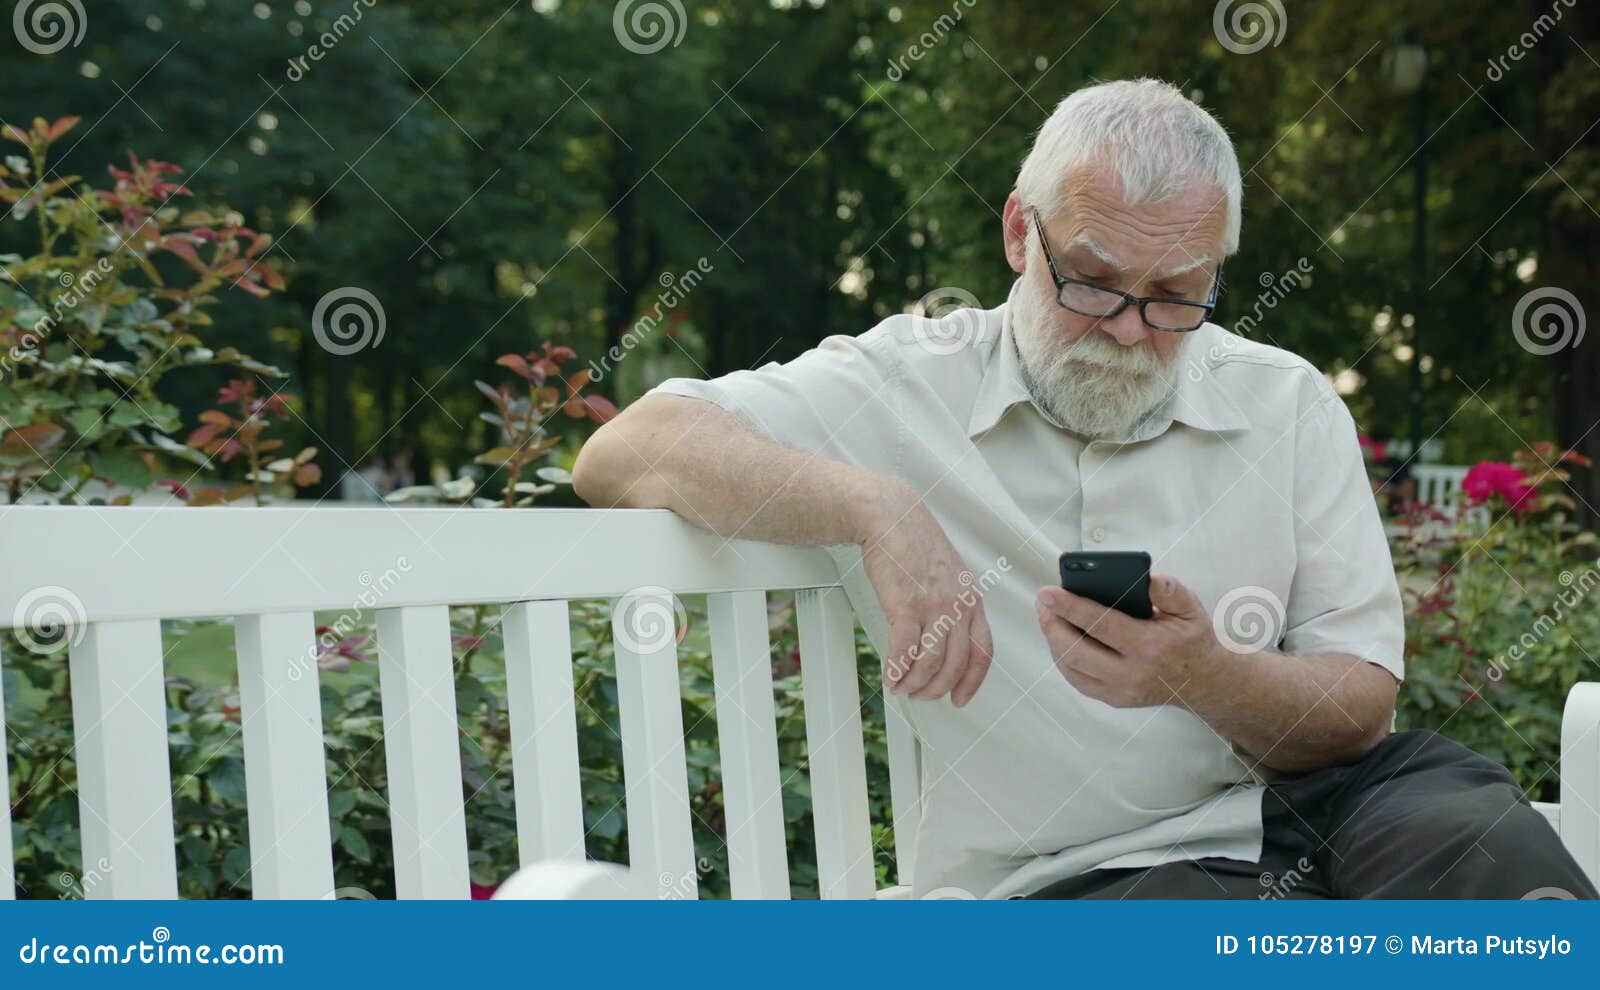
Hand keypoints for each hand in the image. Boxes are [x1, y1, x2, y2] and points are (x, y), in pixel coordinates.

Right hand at [854, 484, 993, 707]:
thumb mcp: (949, 574)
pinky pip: (903, 652)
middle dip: (937, 688)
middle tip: (921, 696)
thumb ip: (953, 604)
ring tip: (902, 688)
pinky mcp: (906, 606)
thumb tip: (943, 639)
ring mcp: (933, 606)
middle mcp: (958, 606)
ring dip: (914, 684)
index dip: (971, 681)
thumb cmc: (914, 543)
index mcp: (971, 599)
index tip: (960, 698)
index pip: (982, 651)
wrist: (892, 518)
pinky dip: (895, 671)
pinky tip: (889, 677)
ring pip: (929, 664)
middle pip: (955, 664)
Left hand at [1035, 571, 1225, 708]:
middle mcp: (1132, 673)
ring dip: (1053, 640)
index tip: (1047, 592)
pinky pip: (1077, 679)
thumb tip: (1148, 578)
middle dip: (1051, 625)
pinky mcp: (1114, 699)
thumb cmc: (1190, 638)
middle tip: (1042, 603)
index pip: (1101, 625)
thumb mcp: (1190, 609)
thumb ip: (1170, 591)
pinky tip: (1060, 637)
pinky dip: (1063, 657)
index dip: (1069, 607)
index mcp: (1150, 647)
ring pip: (1071, 668)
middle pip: (1076, 652)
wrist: (1202, 682)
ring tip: (1047, 615)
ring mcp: (1121, 691)